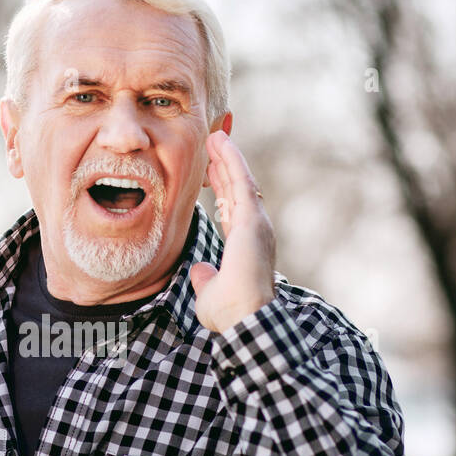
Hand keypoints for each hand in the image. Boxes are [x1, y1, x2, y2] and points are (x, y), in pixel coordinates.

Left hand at [189, 130, 276, 333]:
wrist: (245, 320)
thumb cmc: (230, 314)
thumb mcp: (210, 292)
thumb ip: (206, 277)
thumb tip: (199, 270)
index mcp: (244, 246)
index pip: (231, 210)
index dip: (222, 190)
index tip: (211, 173)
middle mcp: (254, 232)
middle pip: (237, 191)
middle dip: (224, 168)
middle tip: (213, 145)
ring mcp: (256, 224)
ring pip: (240, 182)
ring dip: (227, 157)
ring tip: (216, 135)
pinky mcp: (252, 221)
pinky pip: (241, 182)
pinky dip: (231, 160)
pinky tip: (221, 142)